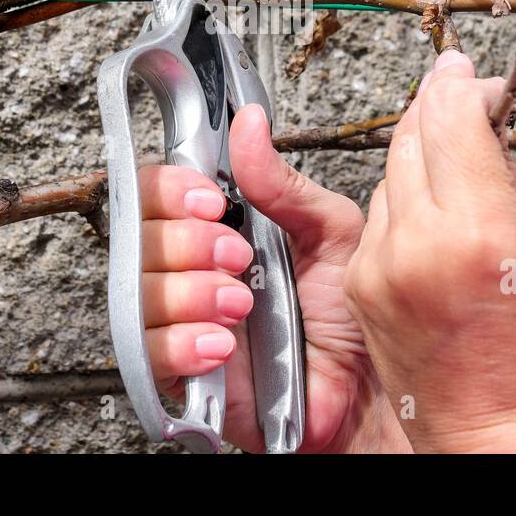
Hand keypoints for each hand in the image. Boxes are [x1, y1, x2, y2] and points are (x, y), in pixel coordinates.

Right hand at [139, 103, 408, 452]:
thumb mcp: (332, 234)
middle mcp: (194, 276)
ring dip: (190, 292)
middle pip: (140, 240)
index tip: (211, 200)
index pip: (159, 197)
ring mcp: (186, 326)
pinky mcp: (187, 379)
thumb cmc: (356, 317)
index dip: (172, 191)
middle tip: (237, 255)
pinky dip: (184, 343)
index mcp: (221, 234)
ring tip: (241, 303)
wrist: (375, 390)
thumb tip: (249, 125)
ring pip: (142, 296)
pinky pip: (151, 356)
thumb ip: (284, 184)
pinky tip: (225, 343)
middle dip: (187, 241)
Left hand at [344, 50, 515, 452]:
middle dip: (440, 108)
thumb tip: (492, 139)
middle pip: (412, 134)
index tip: (472, 73)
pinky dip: (404, 199)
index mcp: (479, 235)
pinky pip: (378, 216)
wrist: (507, 452)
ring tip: (459, 163)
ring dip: (421, 153)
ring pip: (390, 171)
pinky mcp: (364, 289)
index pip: (453, 118)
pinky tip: (435, 210)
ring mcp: (381, 269)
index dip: (463, 83)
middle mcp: (418, 245)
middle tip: (468, 101)